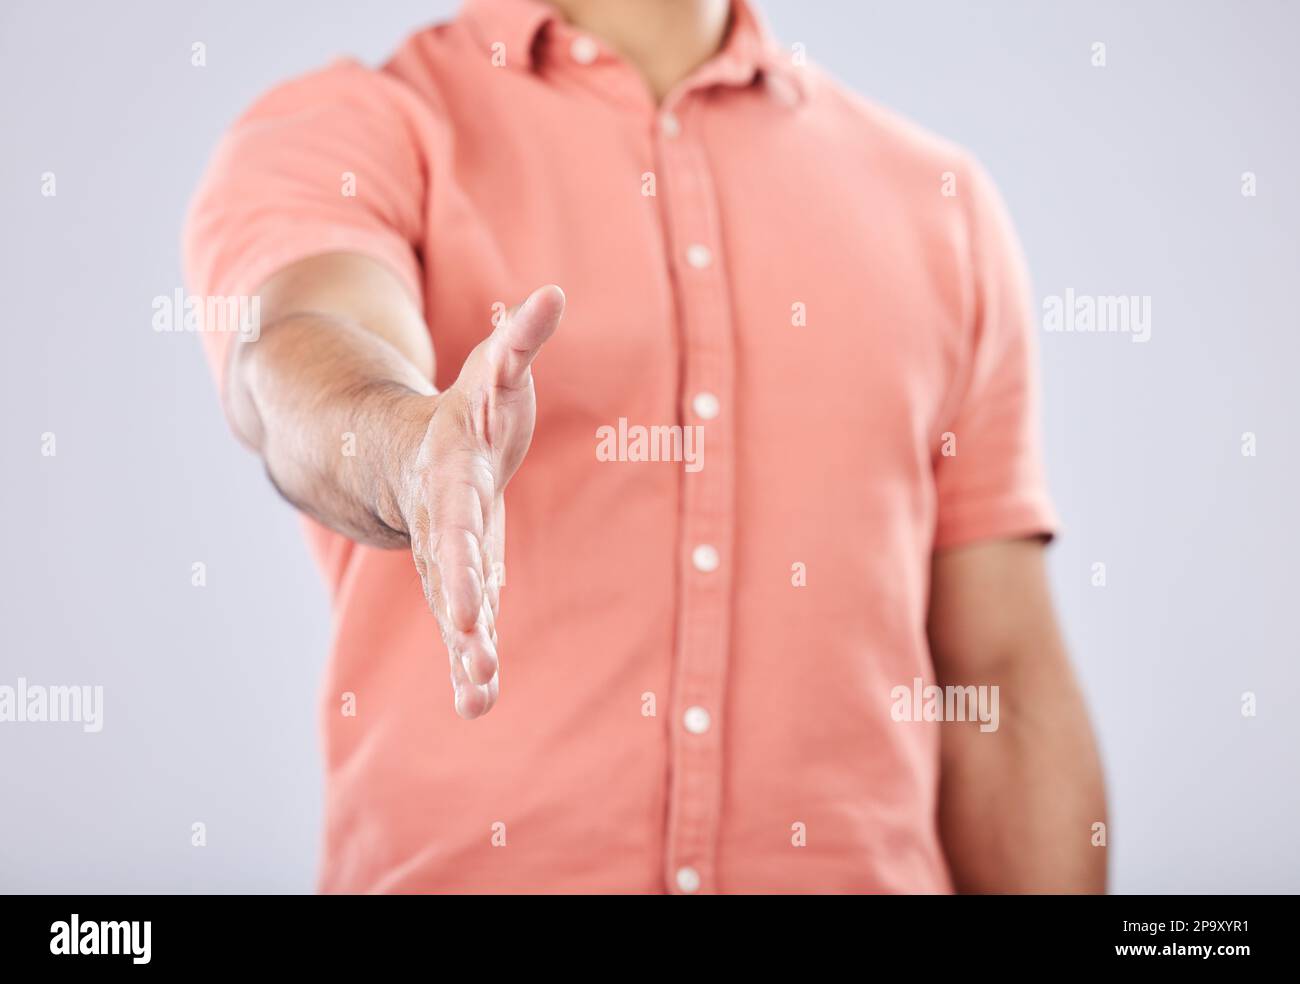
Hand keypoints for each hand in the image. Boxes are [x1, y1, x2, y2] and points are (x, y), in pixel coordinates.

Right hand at [397, 285, 564, 718]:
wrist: (414, 454)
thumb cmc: (465, 413)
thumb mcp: (492, 376)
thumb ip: (519, 342)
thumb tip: (552, 293)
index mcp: (447, 477)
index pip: (456, 521)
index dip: (465, 560)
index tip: (473, 608)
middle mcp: (441, 526)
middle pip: (452, 570)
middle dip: (464, 608)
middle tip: (476, 648)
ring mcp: (449, 558)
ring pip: (457, 607)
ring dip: (469, 653)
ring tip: (479, 699)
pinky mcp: (464, 580)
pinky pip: (470, 626)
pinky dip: (474, 663)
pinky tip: (480, 703)